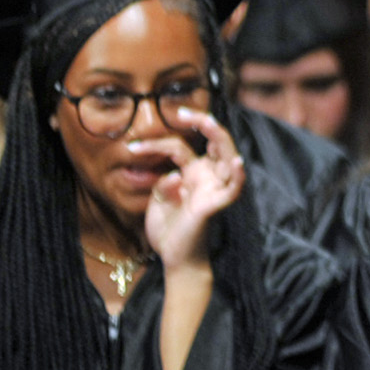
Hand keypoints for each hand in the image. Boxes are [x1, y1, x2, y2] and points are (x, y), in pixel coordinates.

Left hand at [137, 106, 245, 272]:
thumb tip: (173, 175)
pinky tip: (236, 163)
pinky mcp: (215, 205)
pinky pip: (232, 189)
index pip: (180, 147)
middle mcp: (207, 177)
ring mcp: (213, 189)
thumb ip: (163, 182)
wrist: (174, 258)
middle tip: (181, 112)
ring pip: (228, 157)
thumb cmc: (169, 230)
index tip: (132, 147)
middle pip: (214, 142)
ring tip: (208, 123)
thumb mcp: (157, 199)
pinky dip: (237, 177)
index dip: (156, 142)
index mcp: (193, 174)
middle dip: (202, 122)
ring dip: (220, 139)